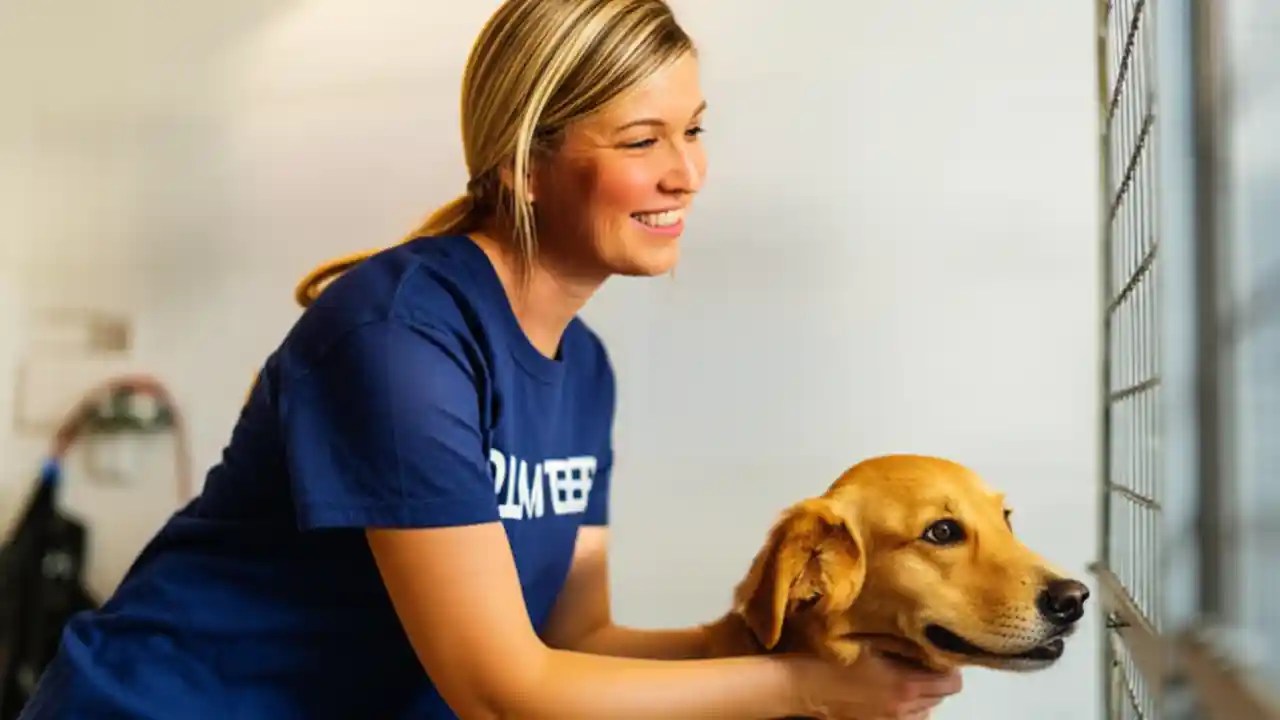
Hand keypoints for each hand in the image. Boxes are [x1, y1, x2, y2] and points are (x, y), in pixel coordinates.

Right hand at [787, 650, 962, 719]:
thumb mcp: (869, 642)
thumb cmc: (833, 657)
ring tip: (909, 678)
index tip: (938, 652)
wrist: (803, 686)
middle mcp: (905, 707)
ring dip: (924, 695)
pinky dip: (910, 708)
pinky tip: (895, 694)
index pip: (951, 682)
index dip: (949, 666)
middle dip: (937, 679)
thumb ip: (902, 643)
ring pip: (927, 710)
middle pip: (942, 697)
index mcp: (905, 684)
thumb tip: (927, 639)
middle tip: (924, 661)